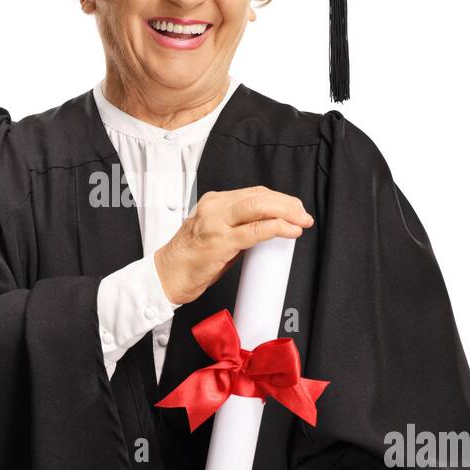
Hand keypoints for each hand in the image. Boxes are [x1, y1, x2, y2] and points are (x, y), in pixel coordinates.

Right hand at [154, 186, 313, 305]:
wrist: (166, 276)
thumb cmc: (188, 259)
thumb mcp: (213, 233)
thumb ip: (237, 228)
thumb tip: (265, 229)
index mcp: (213, 203)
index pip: (254, 193)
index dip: (279, 199)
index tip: (294, 208)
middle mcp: (214, 207)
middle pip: (259, 196)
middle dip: (287, 204)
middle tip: (303, 214)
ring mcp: (216, 223)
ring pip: (259, 207)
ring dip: (286, 213)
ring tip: (302, 221)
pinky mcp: (220, 242)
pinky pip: (255, 230)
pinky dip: (277, 228)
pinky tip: (290, 230)